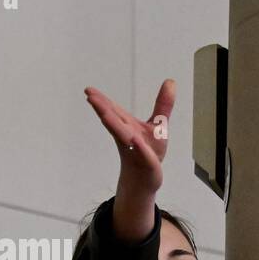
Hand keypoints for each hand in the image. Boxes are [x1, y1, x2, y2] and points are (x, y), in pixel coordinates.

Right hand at [84, 79, 175, 198]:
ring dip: (114, 125)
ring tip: (104, 115)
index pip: (112, 111)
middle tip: (90, 97)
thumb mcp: (159, 125)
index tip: (89, 90)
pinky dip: (139, 147)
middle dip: (102, 109)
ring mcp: (135, 149)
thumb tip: (170, 81)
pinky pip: (142, 154)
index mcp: (127, 126)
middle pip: (113, 121)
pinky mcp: (146, 162)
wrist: (146, 178)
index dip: (101, 101)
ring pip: (123, 136)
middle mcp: (127, 136)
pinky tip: (134, 140)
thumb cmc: (149, 151)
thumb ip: (163, 104)